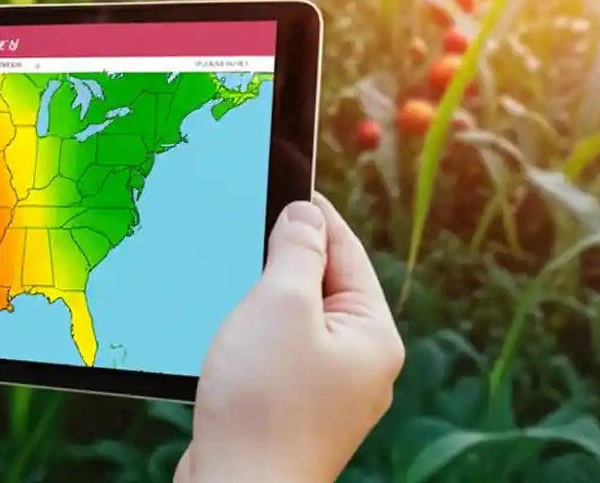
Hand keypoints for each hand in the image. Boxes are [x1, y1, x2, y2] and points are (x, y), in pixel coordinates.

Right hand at [176, 194, 404, 482]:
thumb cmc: (263, 404)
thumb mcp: (279, 304)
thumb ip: (296, 250)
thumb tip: (305, 214)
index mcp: (374, 335)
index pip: (346, 251)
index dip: (312, 214)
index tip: (282, 185)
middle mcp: (360, 365)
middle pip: (321, 286)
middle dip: (281, 259)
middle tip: (244, 228)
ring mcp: (327, 394)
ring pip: (294, 323)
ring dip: (261, 301)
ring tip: (230, 279)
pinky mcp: (292, 413)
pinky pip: (276, 357)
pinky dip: (252, 339)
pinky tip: (226, 334)